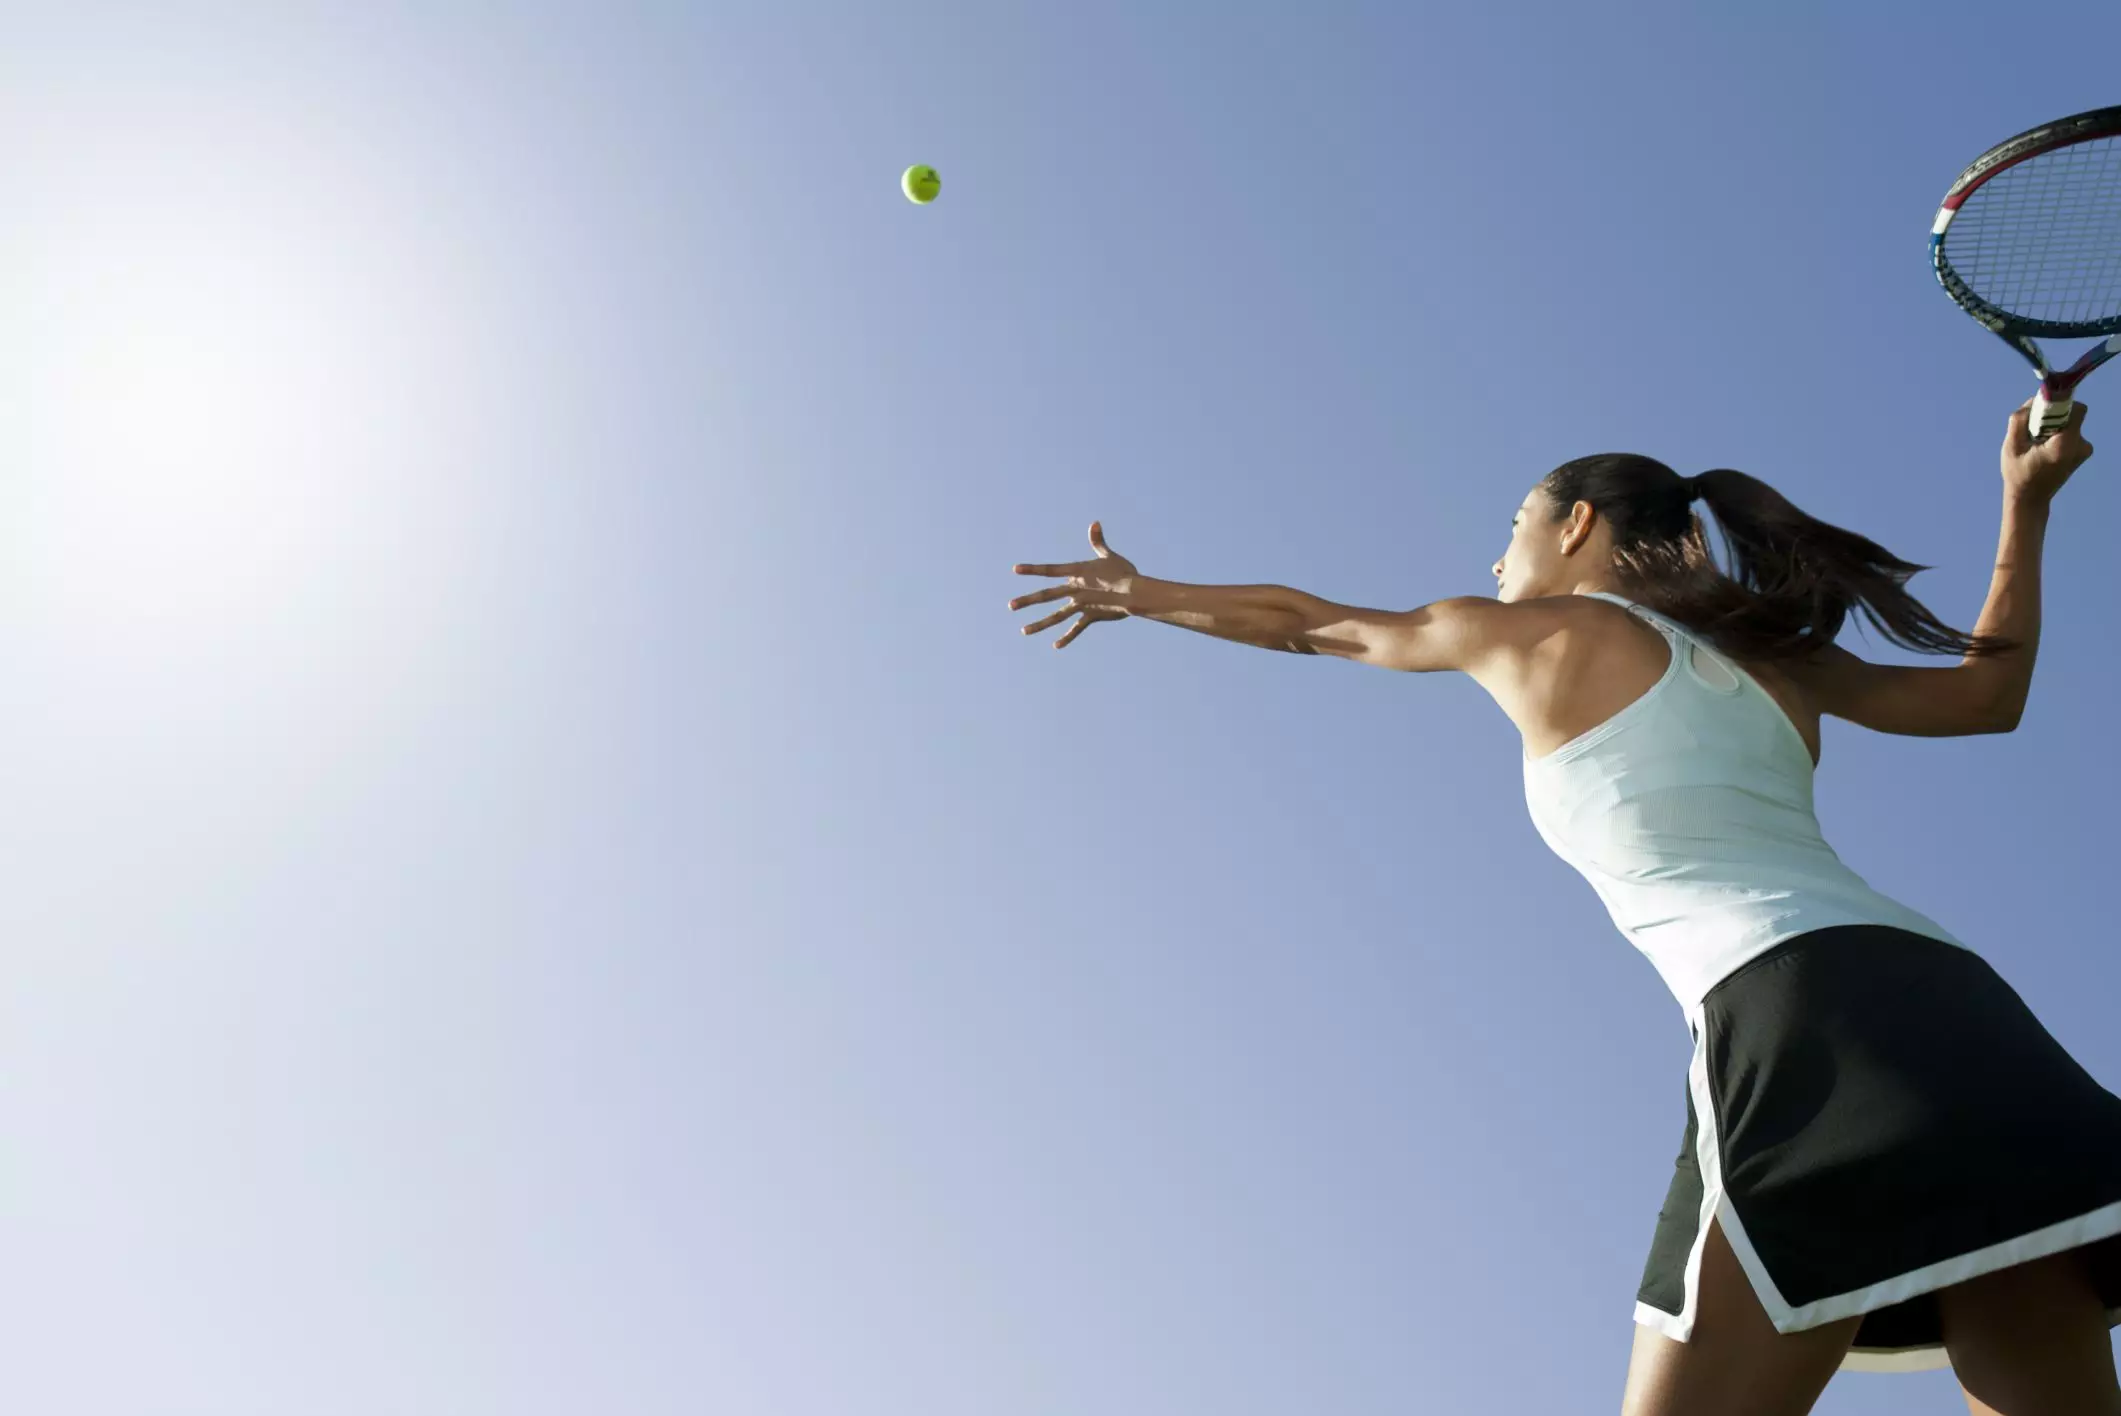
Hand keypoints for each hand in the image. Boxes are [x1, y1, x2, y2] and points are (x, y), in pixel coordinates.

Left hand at [1009, 521, 1141, 648]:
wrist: (1133, 592)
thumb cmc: (1123, 571)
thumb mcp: (1109, 555)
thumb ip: (1098, 542)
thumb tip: (1095, 523)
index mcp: (1077, 573)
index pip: (1050, 570)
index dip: (1032, 569)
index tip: (1015, 570)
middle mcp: (1075, 589)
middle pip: (1046, 596)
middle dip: (1027, 600)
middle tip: (1010, 606)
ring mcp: (1081, 604)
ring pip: (1056, 616)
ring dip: (1039, 624)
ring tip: (1024, 631)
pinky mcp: (1090, 616)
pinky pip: (1076, 629)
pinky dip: (1067, 637)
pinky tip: (1056, 646)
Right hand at [2002, 398, 2093, 506]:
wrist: (2031, 498)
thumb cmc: (2018, 474)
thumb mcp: (2010, 446)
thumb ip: (2019, 420)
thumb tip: (2033, 400)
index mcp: (2064, 445)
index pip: (2077, 410)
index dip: (2061, 404)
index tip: (2043, 409)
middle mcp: (2080, 446)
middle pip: (2072, 415)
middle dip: (2053, 416)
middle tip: (2034, 429)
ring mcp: (2084, 450)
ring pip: (2070, 423)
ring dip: (2054, 426)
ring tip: (2036, 442)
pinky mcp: (2082, 452)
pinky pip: (2071, 431)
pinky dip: (2057, 434)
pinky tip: (2044, 448)